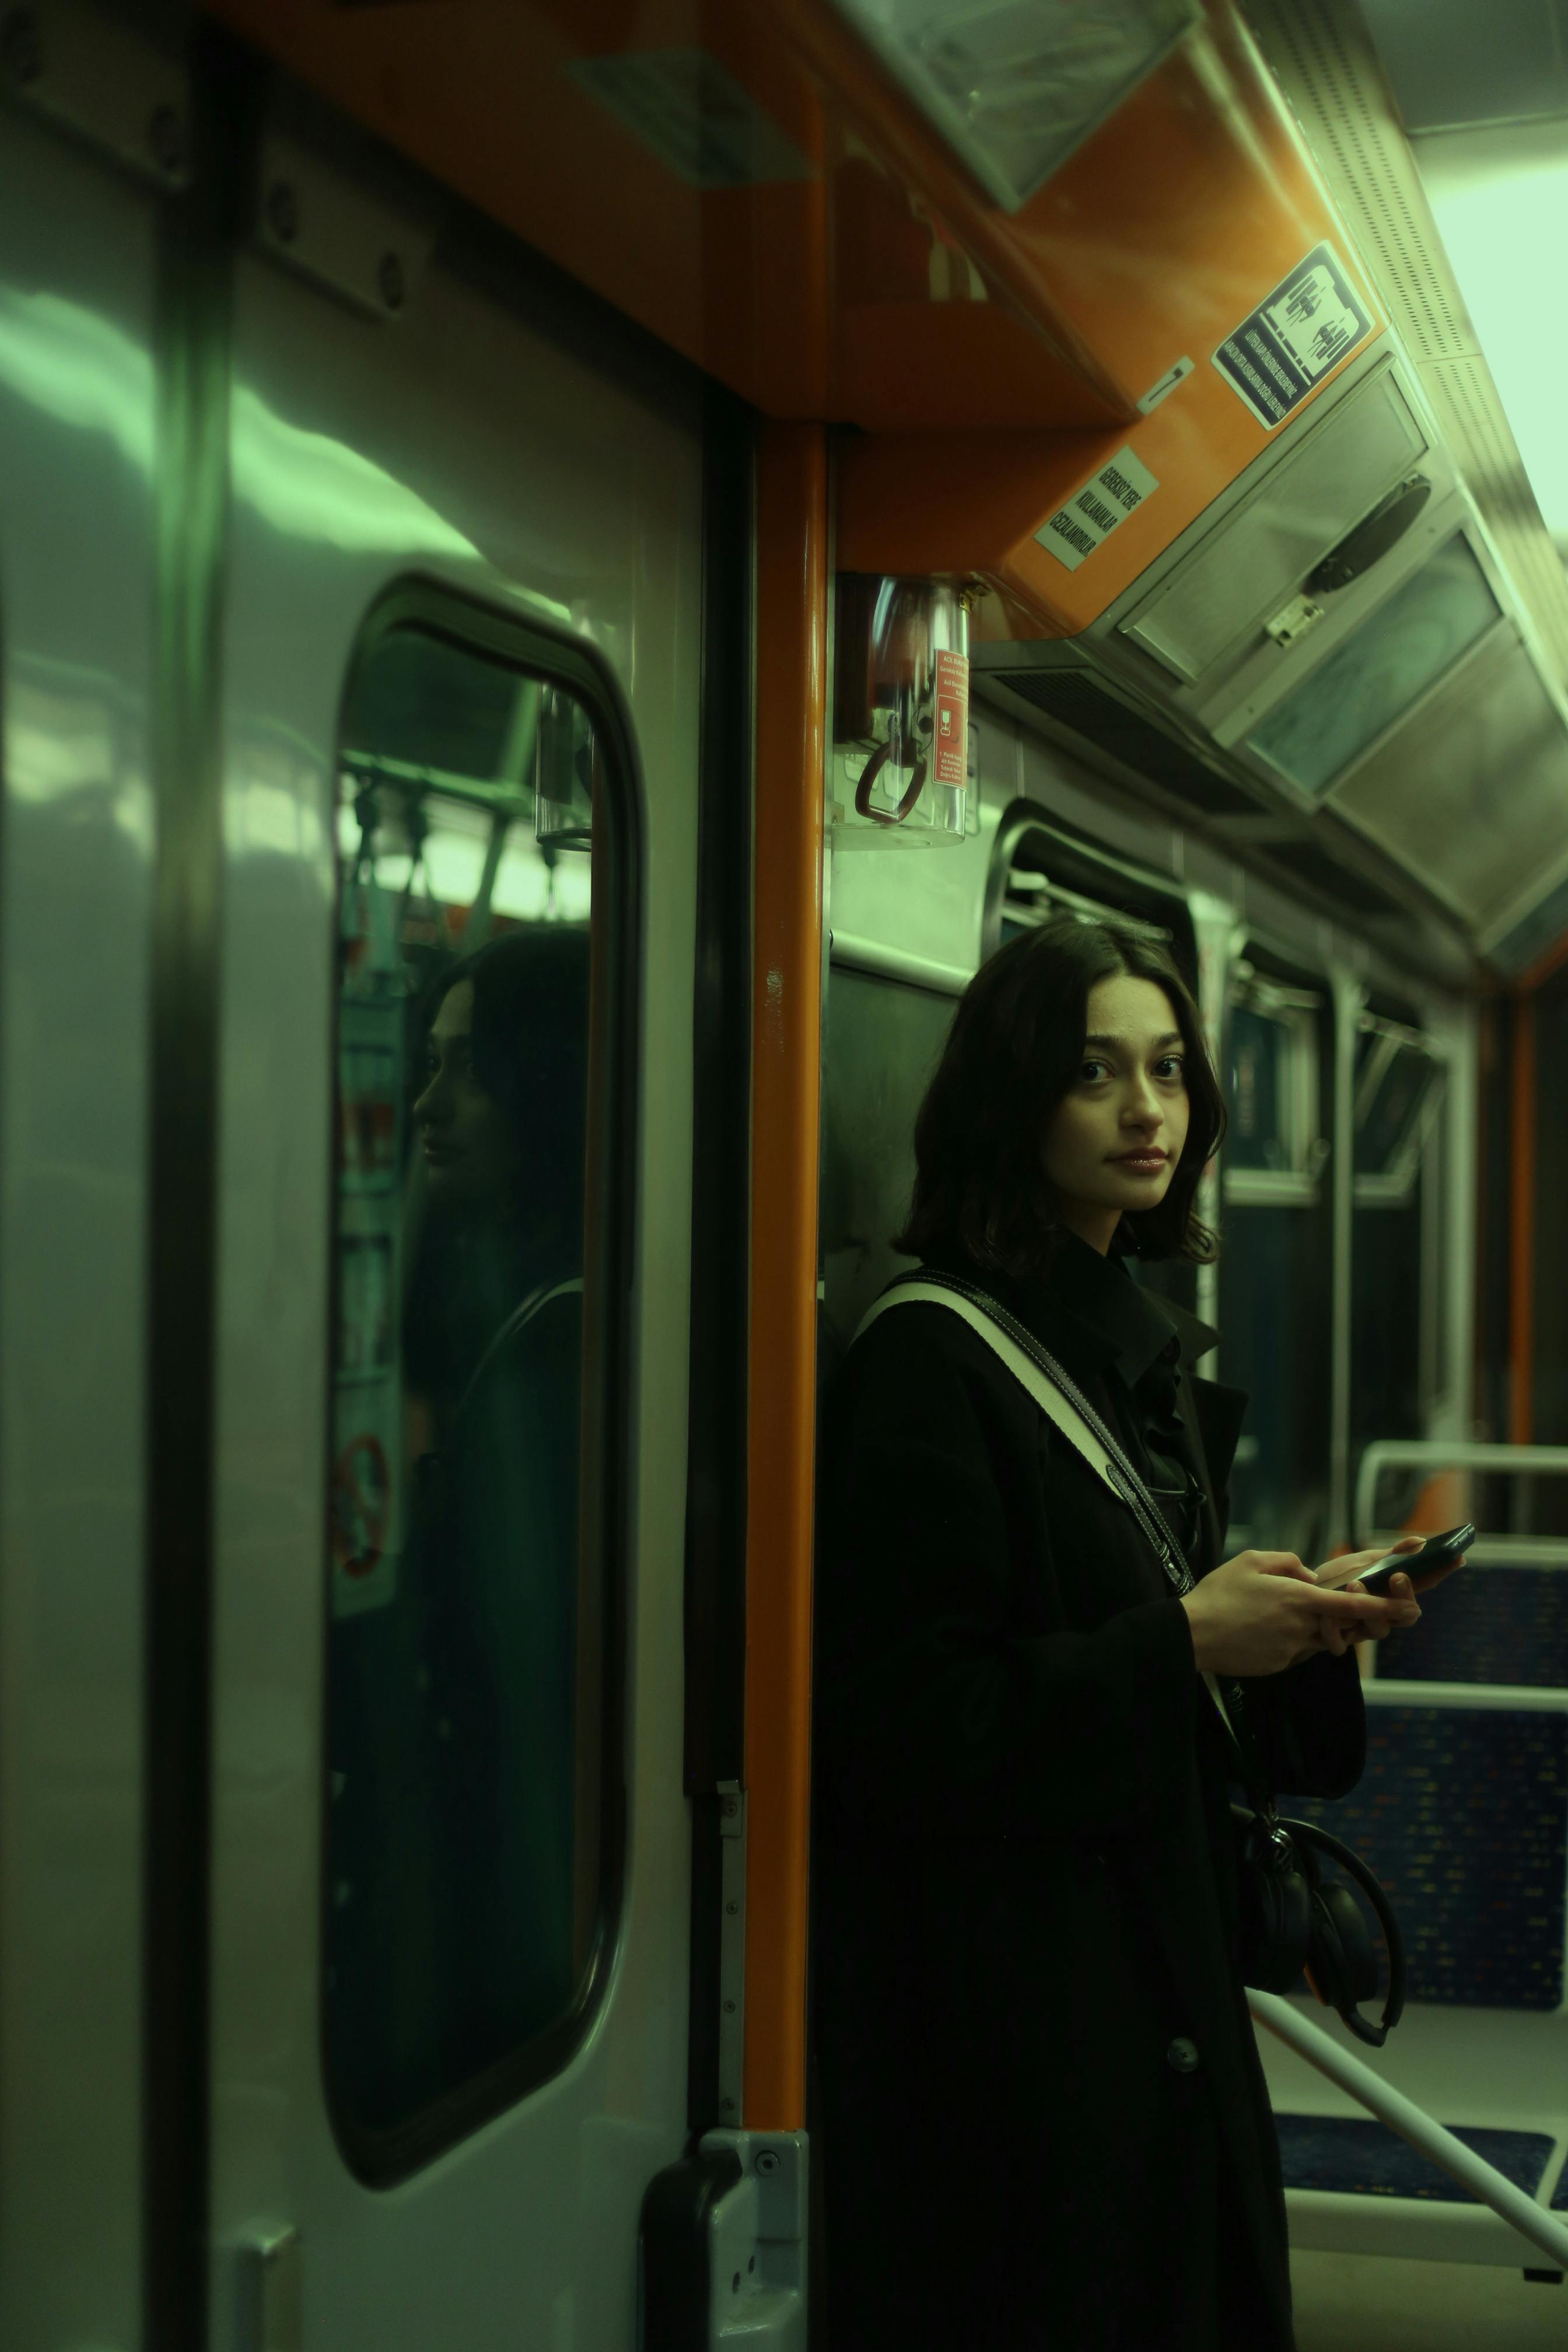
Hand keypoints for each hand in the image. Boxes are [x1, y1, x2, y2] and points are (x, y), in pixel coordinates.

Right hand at [1180, 1549, 1418, 1676]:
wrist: (1191, 1635)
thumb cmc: (1218, 1594)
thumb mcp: (1250, 1561)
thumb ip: (1287, 1562)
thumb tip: (1309, 1575)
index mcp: (1298, 1599)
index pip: (1352, 1605)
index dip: (1383, 1607)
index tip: (1409, 1608)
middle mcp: (1301, 1627)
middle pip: (1341, 1626)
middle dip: (1355, 1620)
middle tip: (1359, 1611)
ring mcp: (1291, 1650)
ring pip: (1319, 1638)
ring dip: (1315, 1628)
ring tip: (1277, 1615)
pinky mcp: (1279, 1665)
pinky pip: (1297, 1650)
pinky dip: (1289, 1639)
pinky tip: (1259, 1629)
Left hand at [1330, 1533, 1464, 1642]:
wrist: (1300, 1596)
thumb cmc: (1337, 1578)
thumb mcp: (1362, 1562)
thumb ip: (1390, 1556)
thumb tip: (1420, 1542)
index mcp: (1393, 1591)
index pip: (1425, 1584)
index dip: (1442, 1573)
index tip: (1456, 1558)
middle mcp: (1385, 1613)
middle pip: (1408, 1614)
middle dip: (1405, 1596)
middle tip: (1397, 1576)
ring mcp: (1364, 1627)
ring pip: (1379, 1630)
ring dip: (1368, 1608)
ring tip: (1354, 1582)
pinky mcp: (1340, 1639)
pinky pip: (1342, 1640)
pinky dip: (1334, 1629)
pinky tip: (1326, 1617)